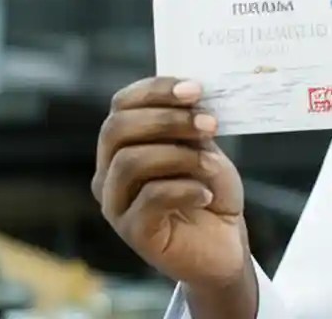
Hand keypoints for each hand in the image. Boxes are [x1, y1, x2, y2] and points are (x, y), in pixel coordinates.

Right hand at [93, 77, 249, 289]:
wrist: (223, 242)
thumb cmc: (209, 189)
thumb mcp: (203, 148)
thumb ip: (191, 124)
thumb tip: (192, 91)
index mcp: (123, 144)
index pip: (121, 105)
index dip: (155, 90)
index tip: (195, 89)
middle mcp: (109, 172)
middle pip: (117, 129)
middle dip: (166, 119)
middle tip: (208, 124)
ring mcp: (116, 203)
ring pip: (129, 162)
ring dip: (179, 155)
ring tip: (211, 164)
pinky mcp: (133, 231)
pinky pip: (150, 198)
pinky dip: (185, 190)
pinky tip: (207, 194)